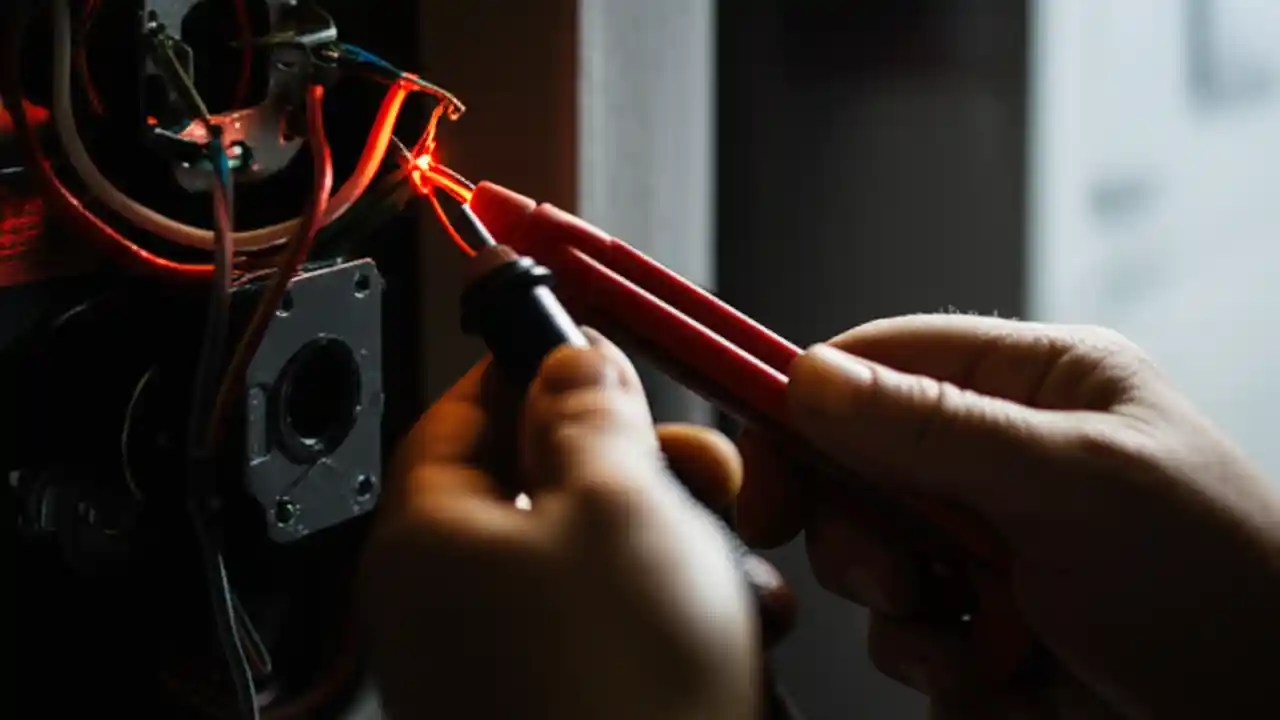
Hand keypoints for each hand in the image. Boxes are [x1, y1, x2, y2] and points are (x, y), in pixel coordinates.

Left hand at [360, 337, 761, 719]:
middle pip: (537, 485)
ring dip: (675, 543)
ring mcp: (502, 666)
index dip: (526, 367)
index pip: (456, 413)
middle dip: (633, 466)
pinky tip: (735, 631)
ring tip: (734, 566)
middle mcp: (449, 605)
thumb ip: (589, 411)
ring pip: (594, 558)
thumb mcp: (615, 504)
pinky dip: (676, 612)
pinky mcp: (561, 706)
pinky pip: (615, 627)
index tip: (585, 344)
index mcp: (427, 539)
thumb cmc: (613, 693)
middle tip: (695, 463)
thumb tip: (572, 357)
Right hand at [737, 314, 1279, 717]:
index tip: (759, 457)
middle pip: (860, 464)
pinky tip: (1001, 676)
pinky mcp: (986, 624)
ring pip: (873, 555)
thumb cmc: (1217, 583)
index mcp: (1039, 385)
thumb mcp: (1069, 485)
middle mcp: (1006, 456)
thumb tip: (809, 378)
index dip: (808, 402)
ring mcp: (994, 543)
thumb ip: (930, 428)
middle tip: (888, 573)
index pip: (886, 361)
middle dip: (862, 528)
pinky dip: (936, 661)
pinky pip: (906, 632)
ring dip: (905, 609)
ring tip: (976, 638)